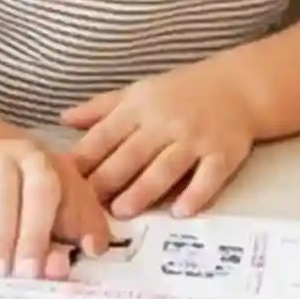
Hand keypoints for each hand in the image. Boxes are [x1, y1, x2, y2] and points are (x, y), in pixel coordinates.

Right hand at [0, 136, 110, 279]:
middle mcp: (30, 155)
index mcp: (59, 167)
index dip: (86, 222)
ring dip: (2, 232)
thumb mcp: (44, 209)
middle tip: (29, 272)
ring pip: (2, 189)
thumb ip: (59, 236)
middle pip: (41, 188)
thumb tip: (67, 263)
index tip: (91, 251)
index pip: (77, 195)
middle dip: (37, 232)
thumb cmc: (14, 191)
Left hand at [61, 65, 256, 219]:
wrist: (238, 87)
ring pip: (165, 167)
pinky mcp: (223, 153)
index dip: (83, 160)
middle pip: (131, 155)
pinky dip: (195, 194)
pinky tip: (181, 211)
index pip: (105, 136)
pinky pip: (208, 177)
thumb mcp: (138, 92)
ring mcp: (195, 139)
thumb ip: (101, 108)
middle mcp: (166, 122)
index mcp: (140, 108)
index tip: (61, 182)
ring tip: (123, 211)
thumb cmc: (181, 92)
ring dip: (143, 189)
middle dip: (107, 180)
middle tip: (85, 207)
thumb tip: (62, 119)